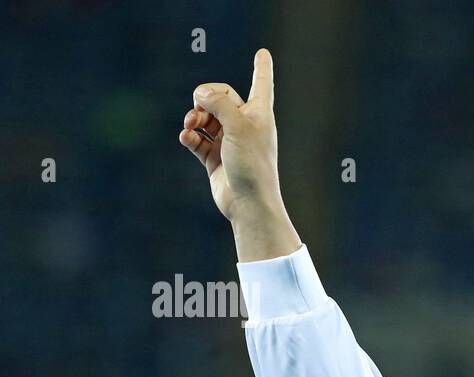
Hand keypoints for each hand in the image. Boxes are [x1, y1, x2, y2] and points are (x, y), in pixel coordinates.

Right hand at [178, 48, 282, 222]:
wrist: (248, 203)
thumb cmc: (252, 165)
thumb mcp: (238, 126)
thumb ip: (219, 102)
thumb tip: (200, 93)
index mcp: (259, 115)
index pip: (261, 84)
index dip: (261, 68)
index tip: (263, 52)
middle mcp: (245, 126)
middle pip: (220, 97)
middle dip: (205, 98)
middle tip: (199, 107)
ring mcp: (229, 142)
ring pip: (205, 117)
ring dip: (194, 117)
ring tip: (191, 126)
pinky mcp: (215, 158)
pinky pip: (197, 139)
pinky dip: (189, 136)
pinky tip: (187, 138)